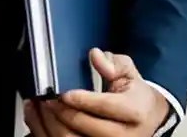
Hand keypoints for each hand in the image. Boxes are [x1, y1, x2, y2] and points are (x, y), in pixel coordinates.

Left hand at [27, 49, 171, 136]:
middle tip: (46, 97)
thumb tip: (95, 56)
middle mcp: (123, 135)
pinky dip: (46, 133)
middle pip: (83, 126)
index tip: (64, 93)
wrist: (148, 120)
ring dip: (48, 123)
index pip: (104, 106)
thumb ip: (114, 63)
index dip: (81, 99)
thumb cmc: (136, 98)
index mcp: (135, 111)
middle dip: (60, 111)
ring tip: (38, 107)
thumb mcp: (130, 75)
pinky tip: (39, 120)